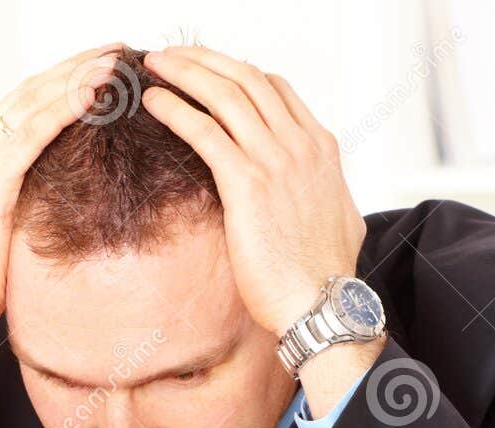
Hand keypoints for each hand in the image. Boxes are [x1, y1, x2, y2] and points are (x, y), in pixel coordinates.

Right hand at [0, 44, 121, 427]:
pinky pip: (34, 133)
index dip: (61, 80)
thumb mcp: (3, 227)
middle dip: (74, 66)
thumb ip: (24, 199)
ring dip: (77, 78)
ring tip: (114, 60)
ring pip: (33, 103)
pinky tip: (94, 94)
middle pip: (29, 92)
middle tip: (116, 49)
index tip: (99, 65)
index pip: (23, 103)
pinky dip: (65, 108)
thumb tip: (61, 195)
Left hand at [141, 46, 367, 338]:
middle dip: (205, 60)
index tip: (211, 73)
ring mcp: (276, 161)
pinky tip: (154, 102)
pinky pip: (204, 131)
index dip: (239, 74)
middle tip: (173, 56)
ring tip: (156, 67)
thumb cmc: (323, 276)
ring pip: (224, 94)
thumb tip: (319, 193)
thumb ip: (324, 193)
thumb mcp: (340, 220)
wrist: (321, 305)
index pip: (277, 89)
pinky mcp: (247, 183)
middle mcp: (301, 146)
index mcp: (321, 150)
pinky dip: (175, 109)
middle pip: (248, 79)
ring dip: (185, 72)